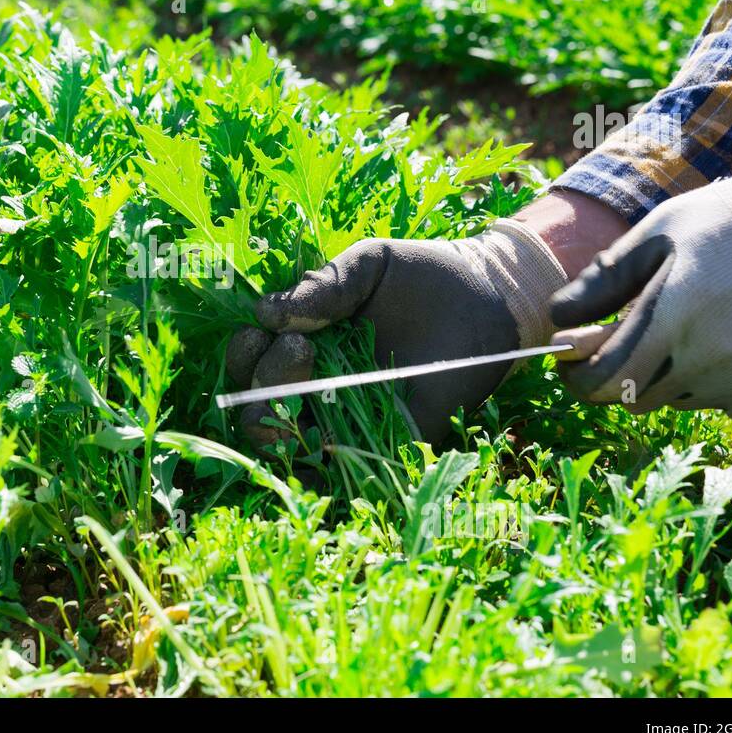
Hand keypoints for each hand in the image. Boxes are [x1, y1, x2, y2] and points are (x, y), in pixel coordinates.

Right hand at [225, 219, 569, 442]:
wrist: (488, 296)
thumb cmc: (423, 276)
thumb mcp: (367, 266)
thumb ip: (321, 286)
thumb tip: (264, 314)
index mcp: (304, 343)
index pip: (251, 363)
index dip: (243, 355)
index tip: (259, 331)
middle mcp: (320, 385)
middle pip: (258, 408)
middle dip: (263, 381)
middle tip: (300, 347)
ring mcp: (351, 417)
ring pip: (289, 443)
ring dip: (281, 420)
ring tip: (310, 377)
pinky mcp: (388, 440)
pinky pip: (345, 466)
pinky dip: (322, 462)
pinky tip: (324, 434)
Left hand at [550, 145, 731, 418]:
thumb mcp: (662, 232)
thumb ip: (605, 280)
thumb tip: (556, 319)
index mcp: (676, 314)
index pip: (605, 379)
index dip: (578, 378)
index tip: (569, 363)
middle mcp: (713, 357)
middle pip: (635, 396)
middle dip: (618, 373)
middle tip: (624, 337)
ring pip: (678, 401)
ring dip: (666, 376)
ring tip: (688, 325)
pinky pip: (723, 404)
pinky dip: (712, 383)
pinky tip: (727, 339)